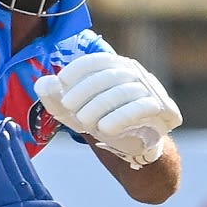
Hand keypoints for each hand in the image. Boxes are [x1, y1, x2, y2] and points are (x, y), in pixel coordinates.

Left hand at [33, 52, 181, 167]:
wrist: (133, 145)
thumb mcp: (72, 111)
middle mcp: (135, 73)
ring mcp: (151, 89)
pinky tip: (105, 129)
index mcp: (114, 67)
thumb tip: (43, 83)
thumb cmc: (101, 120)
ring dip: (99, 106)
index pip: (97, 60)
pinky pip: (143, 107)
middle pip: (109, 76)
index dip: (78, 69)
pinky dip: (121, 118)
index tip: (61, 82)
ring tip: (83, 121)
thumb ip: (54, 98)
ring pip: (124, 92)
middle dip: (84, 91)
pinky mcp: (163, 108)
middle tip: (68, 107)